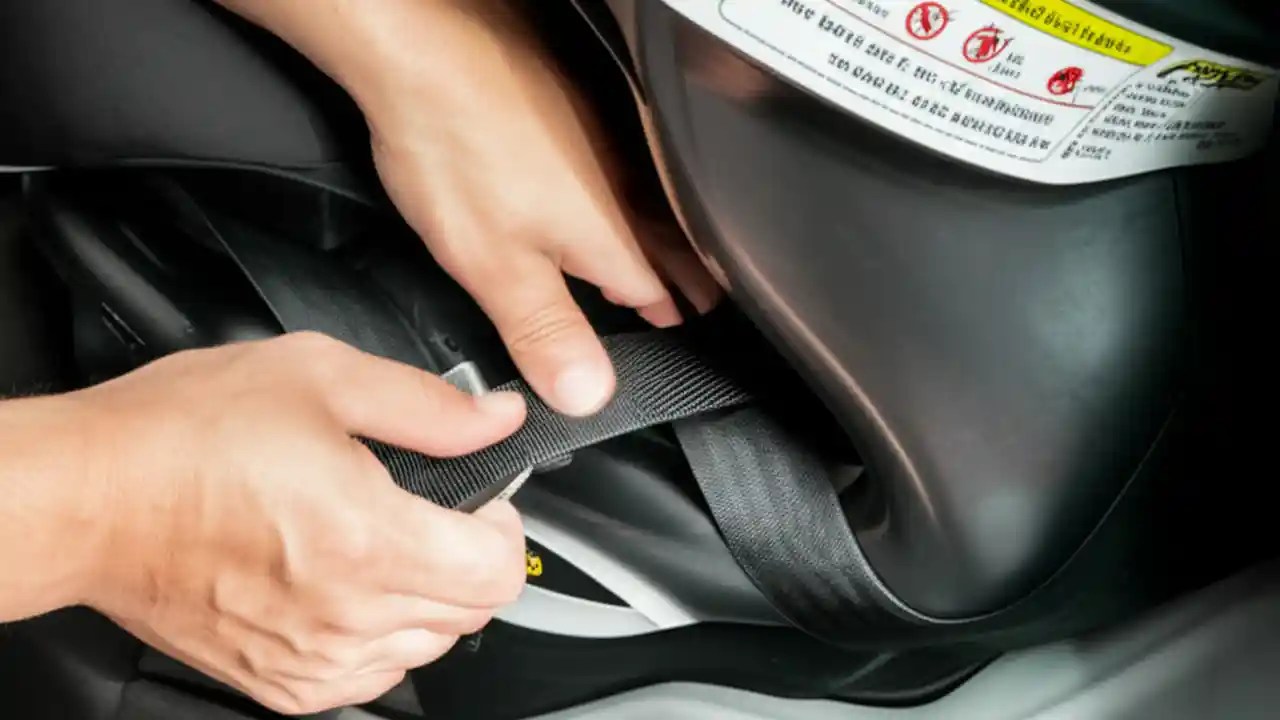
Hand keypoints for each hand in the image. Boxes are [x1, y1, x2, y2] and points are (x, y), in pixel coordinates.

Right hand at [72, 333, 527, 714]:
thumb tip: (496, 418)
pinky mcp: (281, 683)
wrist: (90, 500)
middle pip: (472, 612)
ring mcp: (313, 659)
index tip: (477, 498)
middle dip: (469, 554)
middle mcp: (346, 614)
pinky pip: (373, 674)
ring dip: (428, 596)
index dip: (502, 525)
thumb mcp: (320, 377)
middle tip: (429, 509)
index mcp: (367, 539)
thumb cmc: (182, 437)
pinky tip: (346, 583)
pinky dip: (381, 634)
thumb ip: (428, 405)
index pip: (497, 572)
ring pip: (428, 645)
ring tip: (379, 541)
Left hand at [347, 0, 723, 415]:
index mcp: (611, 237)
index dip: (674, 323)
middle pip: (671, 248)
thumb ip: (547, 333)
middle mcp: (621, 190)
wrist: (424, 53)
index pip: (666, 294)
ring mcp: (605, 148)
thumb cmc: (456, 148)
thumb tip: (590, 395)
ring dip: (658, 240)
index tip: (682, 341)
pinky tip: (601, 201)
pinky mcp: (578, 116)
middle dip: (681, 281)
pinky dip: (624, 200)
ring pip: (650, 207)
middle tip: (690, 306)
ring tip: (656, 265)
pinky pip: (623, 170)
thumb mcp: (495, 267)